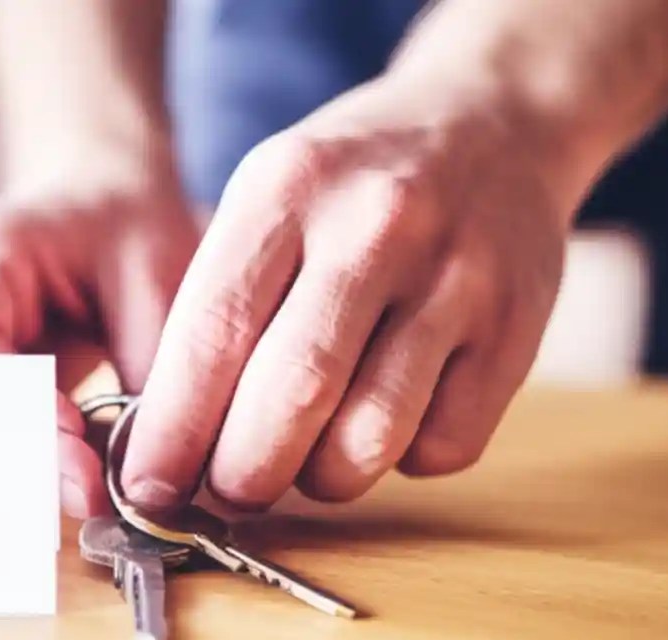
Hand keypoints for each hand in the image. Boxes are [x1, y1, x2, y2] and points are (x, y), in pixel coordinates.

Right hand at [0, 182, 198, 517]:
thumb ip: (147, 376)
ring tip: (86, 500)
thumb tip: (143, 482)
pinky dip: (22, 463)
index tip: (82, 468)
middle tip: (90, 500)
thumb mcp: (160, 283)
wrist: (103, 199)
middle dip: (15, 461)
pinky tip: (72, 487)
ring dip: (15, 471)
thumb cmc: (132, 227)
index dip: (14, 418)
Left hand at [122, 74, 571, 511]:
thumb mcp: (269, 195)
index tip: (149, 486)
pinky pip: (443, 447)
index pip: (213, 334)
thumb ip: (219, 303)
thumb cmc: (351, 182)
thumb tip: (170, 441)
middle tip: (230, 488)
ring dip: (322, 479)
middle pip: (292, 396)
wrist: (494, 123)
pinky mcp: (518, 330)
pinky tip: (386, 419)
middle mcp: (376, 226)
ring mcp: (457, 278)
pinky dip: (401, 460)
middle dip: (243, 473)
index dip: (173, 431)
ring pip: (370, 438)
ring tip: (306, 457)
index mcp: (288, 187)